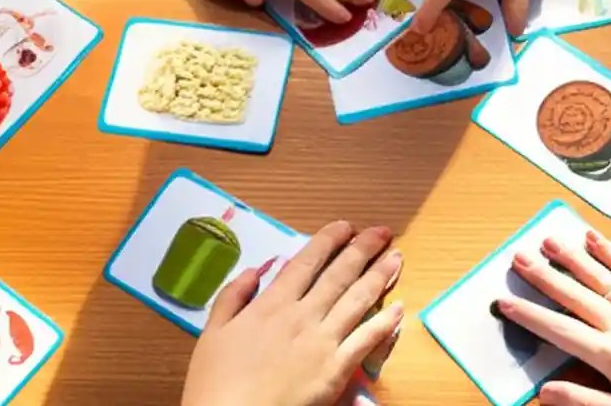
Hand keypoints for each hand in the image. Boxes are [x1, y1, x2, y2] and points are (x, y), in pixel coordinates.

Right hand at [182, 221, 403, 405]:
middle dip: (362, 250)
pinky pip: (366, 340)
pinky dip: (384, 322)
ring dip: (379, 276)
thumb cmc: (216, 383)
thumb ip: (233, 296)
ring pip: (358, 300)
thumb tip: (255, 269)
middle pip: (339, 275)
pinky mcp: (337, 370)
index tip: (344, 226)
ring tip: (396, 257)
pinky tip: (398, 308)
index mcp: (271, 305)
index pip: (306, 262)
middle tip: (381, 232)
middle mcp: (302, 316)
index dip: (328, 241)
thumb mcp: (213, 332)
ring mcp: (322, 342)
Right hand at [498, 229, 610, 405]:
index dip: (530, 315)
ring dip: (574, 258)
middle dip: (545, 276)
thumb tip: (544, 391)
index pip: (560, 331)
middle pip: (577, 296)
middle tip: (518, 257)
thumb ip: (586, 400)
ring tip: (549, 239)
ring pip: (603, 279)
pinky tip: (597, 240)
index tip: (505, 301)